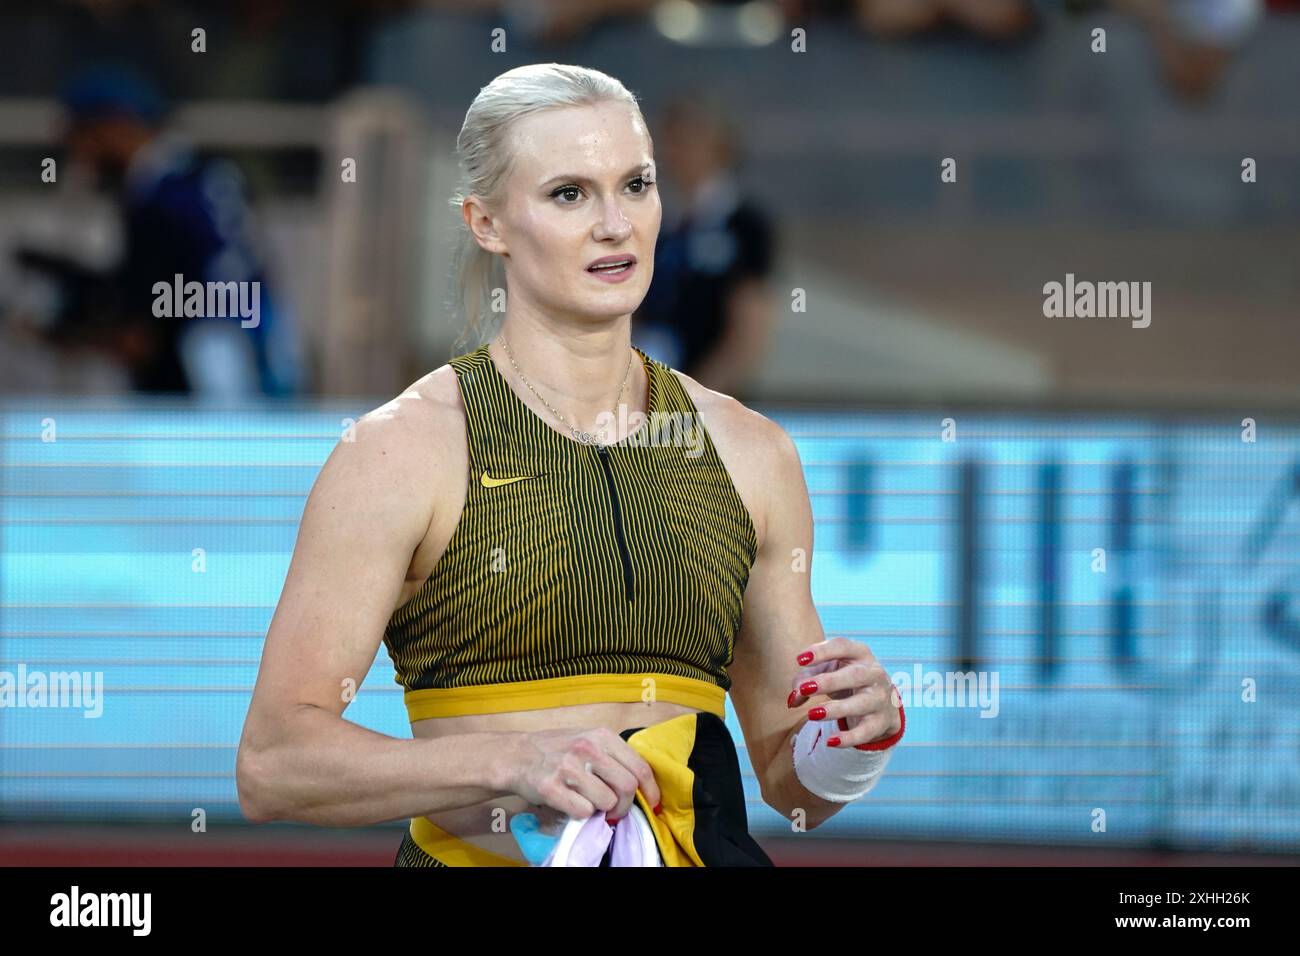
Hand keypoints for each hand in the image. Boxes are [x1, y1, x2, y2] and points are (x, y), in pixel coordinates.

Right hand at [507, 726, 661, 822]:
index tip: (652, 803)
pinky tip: (573, 804)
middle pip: (627, 787)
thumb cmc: (557, 749)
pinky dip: (583, 814)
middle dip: (625, 805)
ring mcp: (568, 767)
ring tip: (589, 803)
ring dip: (602, 810)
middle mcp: (587, 748)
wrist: (517, 755)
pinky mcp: (551, 787)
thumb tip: (642, 784)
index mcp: (602, 736)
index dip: (650, 790)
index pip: (639, 767)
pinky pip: (583, 811)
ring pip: (606, 801)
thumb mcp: (589, 740)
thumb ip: (614, 757)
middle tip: (614, 811)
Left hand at [787, 637, 901, 747]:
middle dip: (829, 681)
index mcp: (859, 653)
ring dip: (836, 709)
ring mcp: (880, 698)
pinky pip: (865, 731)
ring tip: (812, 714)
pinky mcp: (880, 722)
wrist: (881, 702)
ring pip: (861, 703)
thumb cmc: (845, 680)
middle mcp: (874, 673)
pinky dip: (849, 738)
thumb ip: (805, 680)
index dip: (822, 652)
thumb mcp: (827, 672)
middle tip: (805, 689)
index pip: (842, 646)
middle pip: (855, 675)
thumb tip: (792, 699)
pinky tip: (830, 742)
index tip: (799, 659)